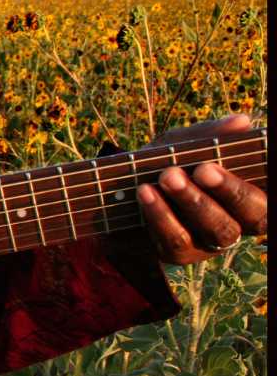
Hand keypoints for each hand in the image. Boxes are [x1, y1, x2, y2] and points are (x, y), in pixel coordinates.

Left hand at [137, 114, 266, 264]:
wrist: (116, 189)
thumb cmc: (163, 162)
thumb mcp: (182, 144)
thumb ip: (209, 136)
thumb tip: (242, 121)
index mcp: (242, 202)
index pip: (260, 206)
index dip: (240, 190)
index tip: (212, 166)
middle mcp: (230, 227)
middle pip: (238, 223)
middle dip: (220, 194)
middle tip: (199, 169)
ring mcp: (204, 246)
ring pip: (208, 233)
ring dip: (189, 202)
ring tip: (167, 175)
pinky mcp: (175, 254)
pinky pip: (173, 240)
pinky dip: (158, 214)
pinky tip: (144, 192)